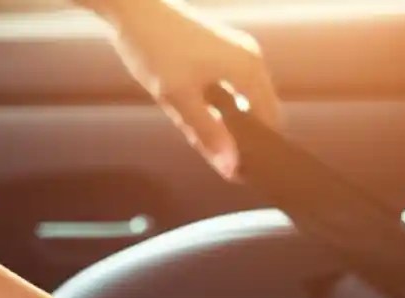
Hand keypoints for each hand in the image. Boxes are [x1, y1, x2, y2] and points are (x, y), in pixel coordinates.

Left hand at [86, 0, 281, 179]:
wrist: (133, 8)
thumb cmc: (155, 50)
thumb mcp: (179, 98)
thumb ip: (208, 135)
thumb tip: (232, 170)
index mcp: (249, 69)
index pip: (271, 122)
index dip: (259, 151)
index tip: (242, 174)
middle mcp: (252, 58)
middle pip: (264, 111)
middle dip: (248, 139)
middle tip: (225, 164)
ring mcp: (240, 51)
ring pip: (249, 99)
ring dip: (236, 123)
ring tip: (214, 144)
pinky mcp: (225, 49)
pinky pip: (237, 86)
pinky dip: (229, 107)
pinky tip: (207, 118)